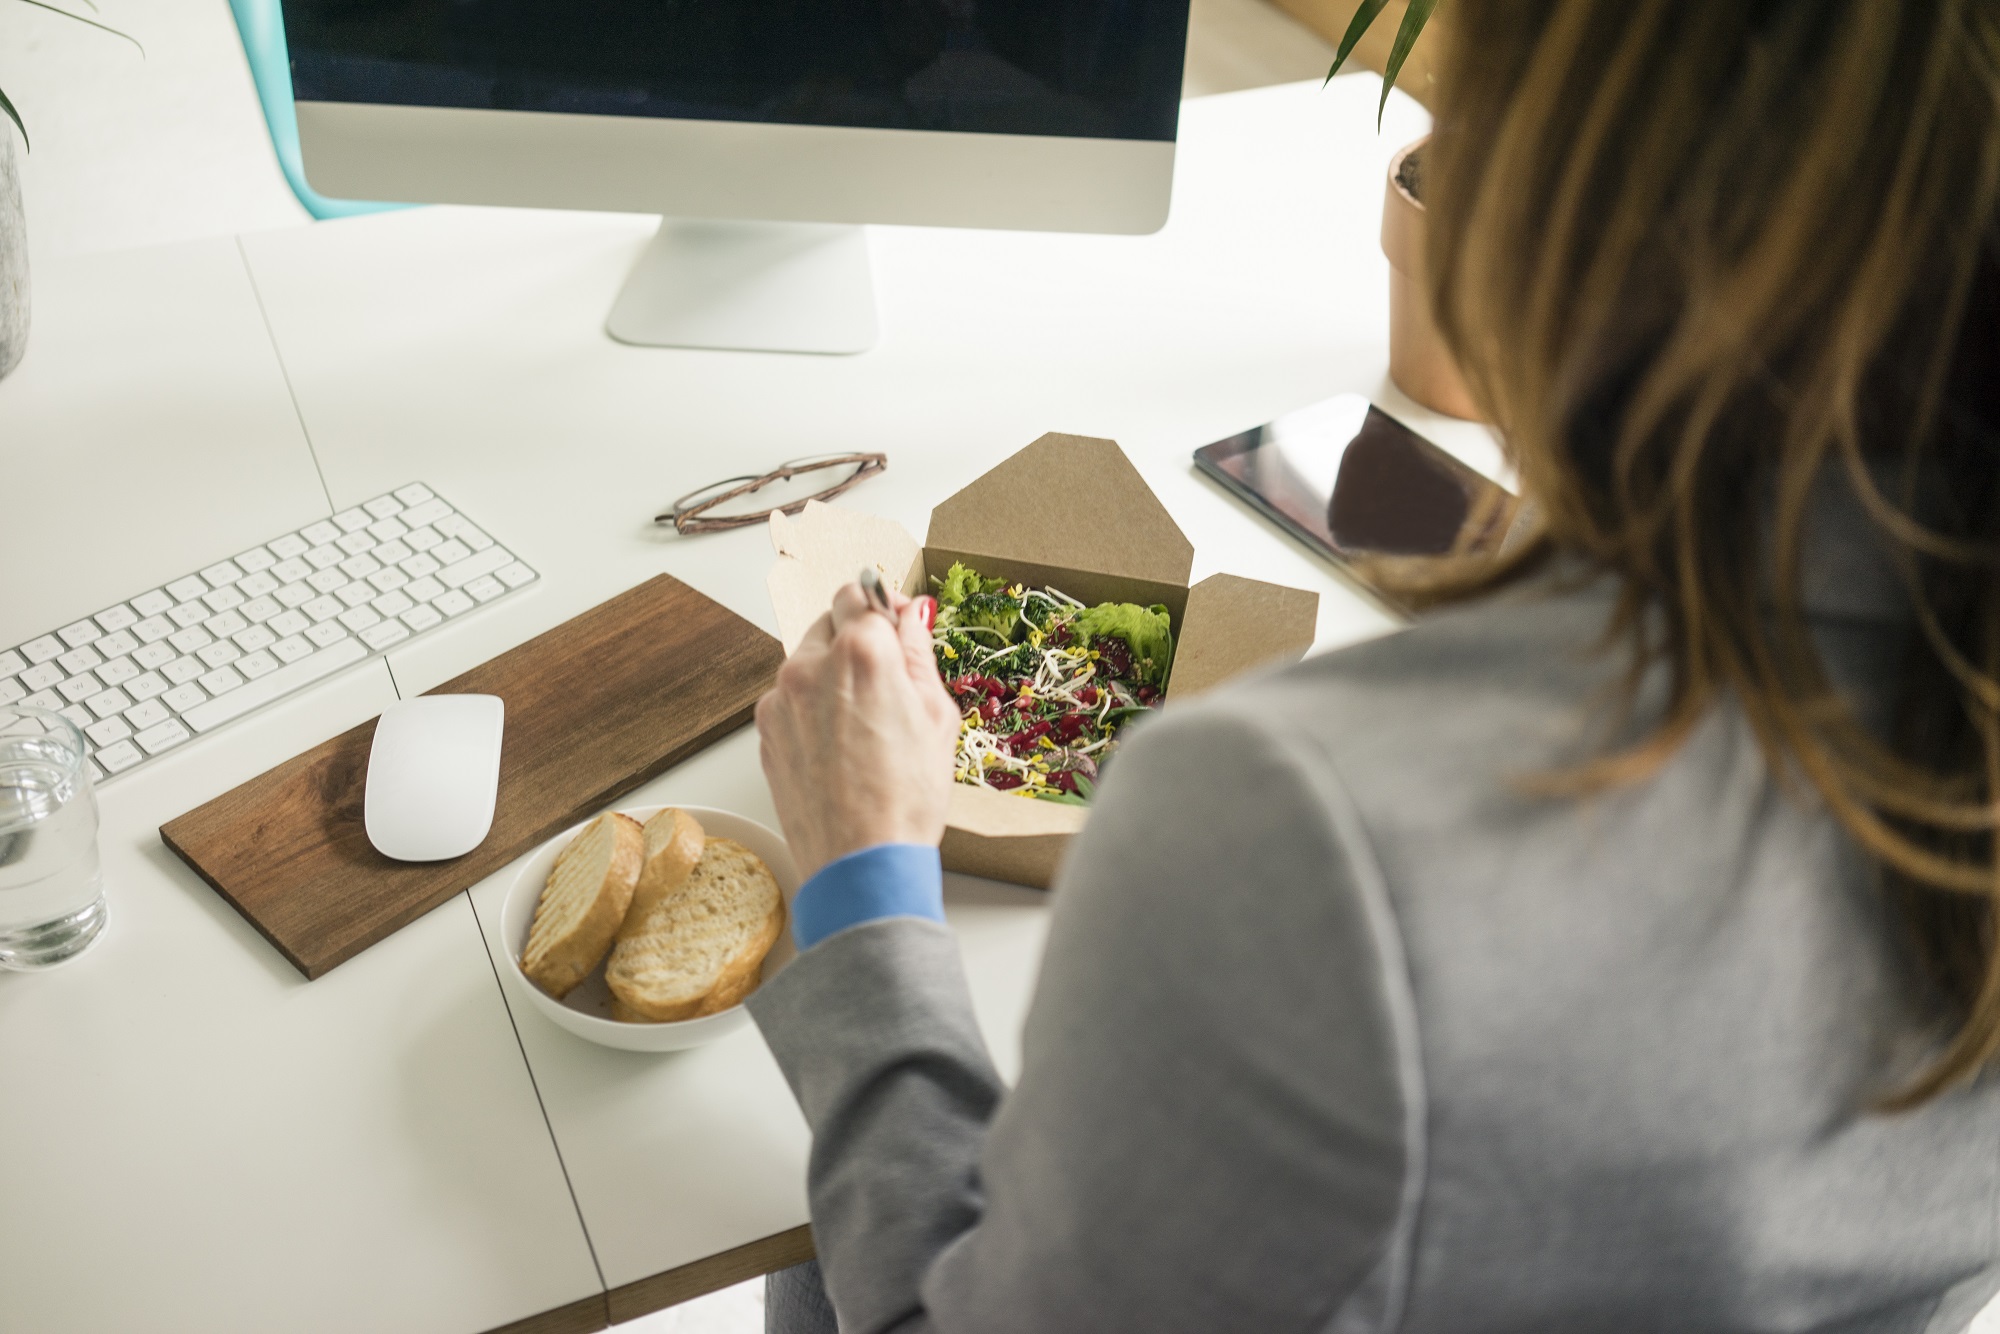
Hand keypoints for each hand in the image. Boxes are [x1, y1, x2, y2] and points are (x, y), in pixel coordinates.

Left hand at [756, 584, 958, 880]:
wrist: (860, 862)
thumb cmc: (905, 798)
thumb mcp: (937, 715)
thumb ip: (918, 653)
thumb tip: (912, 616)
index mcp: (861, 651)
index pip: (863, 594)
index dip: (886, 606)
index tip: (900, 624)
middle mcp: (810, 665)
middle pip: (830, 620)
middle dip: (856, 636)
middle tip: (888, 677)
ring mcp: (781, 699)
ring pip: (807, 661)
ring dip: (832, 673)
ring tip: (865, 722)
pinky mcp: (764, 731)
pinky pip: (790, 700)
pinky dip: (812, 708)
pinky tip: (841, 745)